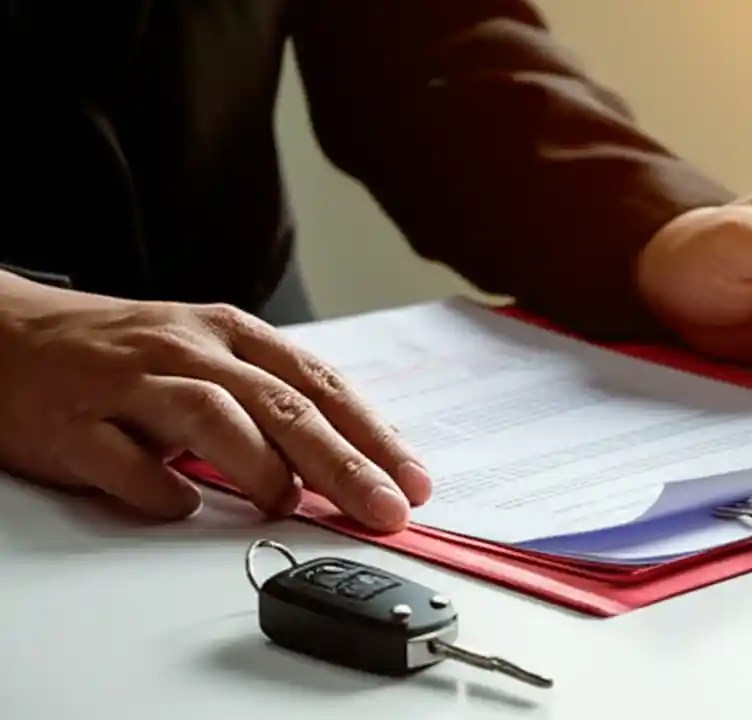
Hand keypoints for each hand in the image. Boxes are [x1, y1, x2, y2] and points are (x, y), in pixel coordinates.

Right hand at [0, 277, 429, 530]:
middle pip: (282, 404)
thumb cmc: (121, 352)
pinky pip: (123, 461)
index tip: (413, 479)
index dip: (373, 433)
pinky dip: (159, 489)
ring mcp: (129, 384)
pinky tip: (183, 507)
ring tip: (287, 503)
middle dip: (343, 461)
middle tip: (384, 508)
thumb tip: (348, 460)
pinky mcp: (72, 423)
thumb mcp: (206, 355)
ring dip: (260, 466)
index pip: (319, 382)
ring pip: (211, 417)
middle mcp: (187, 350)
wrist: (5, 335)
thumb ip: (269, 401)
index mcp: (230, 333)